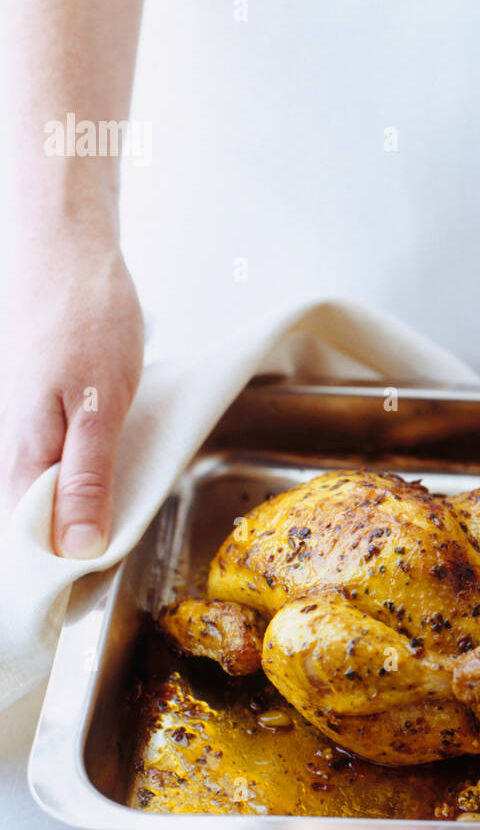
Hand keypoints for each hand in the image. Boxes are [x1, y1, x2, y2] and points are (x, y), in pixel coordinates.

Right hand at [0, 227, 143, 556]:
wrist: (65, 250)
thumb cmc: (85, 318)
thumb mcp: (99, 405)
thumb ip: (87, 476)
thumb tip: (75, 547)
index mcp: (23, 454)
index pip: (34, 537)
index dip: (67, 564)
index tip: (99, 580)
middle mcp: (13, 442)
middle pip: (40, 514)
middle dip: (75, 535)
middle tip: (115, 548)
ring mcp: (21, 421)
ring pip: (48, 481)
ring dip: (82, 497)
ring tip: (117, 507)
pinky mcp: (35, 403)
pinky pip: (53, 451)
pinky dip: (81, 464)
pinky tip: (107, 461)